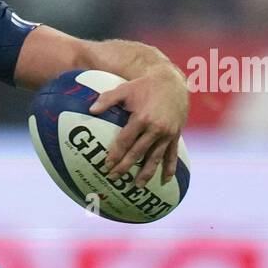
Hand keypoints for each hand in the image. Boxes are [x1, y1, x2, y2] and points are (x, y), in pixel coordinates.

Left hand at [90, 69, 188, 187]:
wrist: (172, 82)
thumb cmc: (144, 86)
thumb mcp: (125, 89)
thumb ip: (107, 99)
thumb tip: (91, 110)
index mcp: (142, 118)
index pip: (125, 141)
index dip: (115, 154)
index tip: (106, 165)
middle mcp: (156, 128)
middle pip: (138, 152)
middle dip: (125, 167)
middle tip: (114, 178)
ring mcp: (168, 133)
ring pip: (155, 157)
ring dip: (146, 173)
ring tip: (137, 186)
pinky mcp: (176, 134)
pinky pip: (172, 154)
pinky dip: (170, 167)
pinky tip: (166, 180)